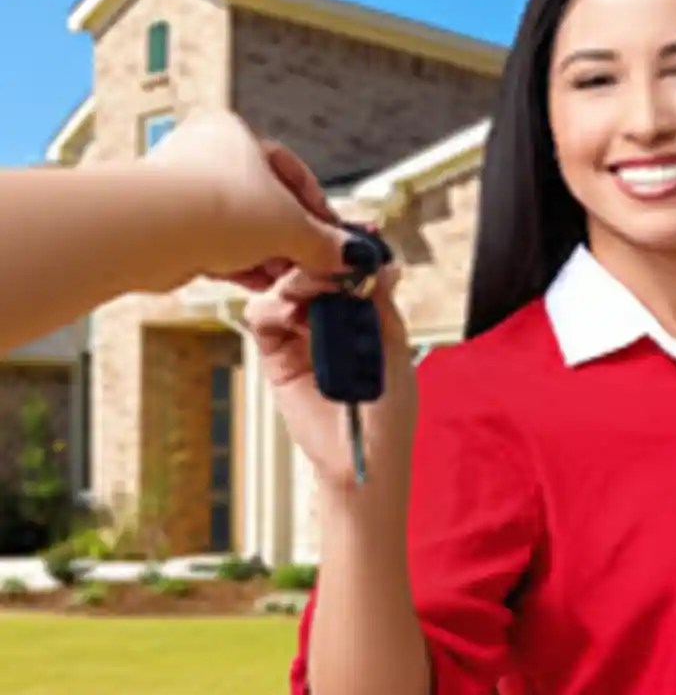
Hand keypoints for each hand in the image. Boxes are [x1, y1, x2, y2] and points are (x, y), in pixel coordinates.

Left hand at [143, 108, 350, 290]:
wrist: (152, 232)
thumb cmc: (219, 207)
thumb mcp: (291, 227)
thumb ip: (323, 243)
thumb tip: (351, 255)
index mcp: (235, 134)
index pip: (291, 172)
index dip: (317, 209)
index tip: (333, 237)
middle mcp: (204, 155)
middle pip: (263, 202)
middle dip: (289, 238)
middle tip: (310, 263)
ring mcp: (181, 192)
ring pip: (237, 228)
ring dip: (264, 256)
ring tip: (283, 278)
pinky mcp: (165, 228)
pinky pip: (211, 246)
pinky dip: (236, 265)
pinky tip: (255, 284)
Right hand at [242, 263, 418, 493]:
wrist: (363, 455)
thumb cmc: (389, 408)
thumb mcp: (394, 348)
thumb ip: (382, 306)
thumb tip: (386, 265)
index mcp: (360, 311)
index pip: (343, 268)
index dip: (341, 251)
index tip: (349, 239)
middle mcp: (328, 317)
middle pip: (308, 269)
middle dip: (316, 258)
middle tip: (327, 259)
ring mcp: (299, 333)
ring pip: (283, 287)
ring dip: (297, 279)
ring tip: (314, 288)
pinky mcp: (275, 354)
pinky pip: (262, 318)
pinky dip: (272, 306)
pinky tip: (291, 310)